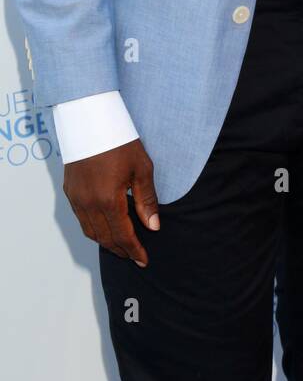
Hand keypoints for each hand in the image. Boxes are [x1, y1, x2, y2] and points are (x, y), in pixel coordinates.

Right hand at [63, 139, 159, 265]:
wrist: (90, 120)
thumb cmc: (119, 140)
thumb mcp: (142, 168)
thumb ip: (147, 200)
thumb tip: (153, 226)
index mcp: (108, 200)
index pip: (122, 235)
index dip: (134, 250)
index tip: (143, 260)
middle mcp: (88, 204)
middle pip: (105, 238)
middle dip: (121, 250)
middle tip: (134, 256)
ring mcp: (76, 199)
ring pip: (90, 231)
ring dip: (106, 242)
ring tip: (122, 245)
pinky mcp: (69, 191)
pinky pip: (81, 219)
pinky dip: (94, 229)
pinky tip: (105, 226)